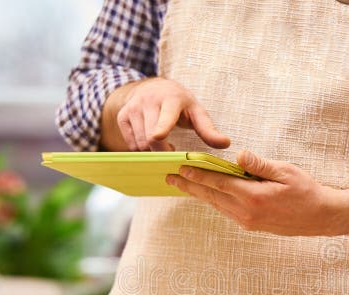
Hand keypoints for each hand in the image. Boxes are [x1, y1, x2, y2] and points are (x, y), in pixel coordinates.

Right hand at [107, 77, 230, 151]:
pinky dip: (141, 148)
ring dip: (152, 151)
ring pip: (141, 143)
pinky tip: (150, 140)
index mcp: (171, 99)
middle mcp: (149, 100)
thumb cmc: (180, 104)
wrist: (154, 89)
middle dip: (163, 150)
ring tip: (163, 143)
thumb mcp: (196, 113)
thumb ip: (209, 130)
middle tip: (172, 149)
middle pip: (152, 138)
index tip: (159, 136)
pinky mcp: (122, 116)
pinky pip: (131, 143)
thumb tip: (226, 144)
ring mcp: (133, 108)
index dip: (162, 127)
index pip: (166, 116)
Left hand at [166, 150, 348, 235]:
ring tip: (182, 185)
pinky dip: (213, 200)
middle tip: (169, 178)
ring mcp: (248, 221)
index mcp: (253, 198)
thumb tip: (239, 155)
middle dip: (189, 187)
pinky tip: (207, 194)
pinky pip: (226, 211)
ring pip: (217, 205)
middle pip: (211, 197)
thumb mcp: (286, 171)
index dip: (198, 175)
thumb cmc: (307, 191)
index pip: (218, 183)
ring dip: (199, 194)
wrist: (322, 217)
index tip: (181, 168)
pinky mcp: (252, 225)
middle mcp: (246, 213)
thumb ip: (260, 164)